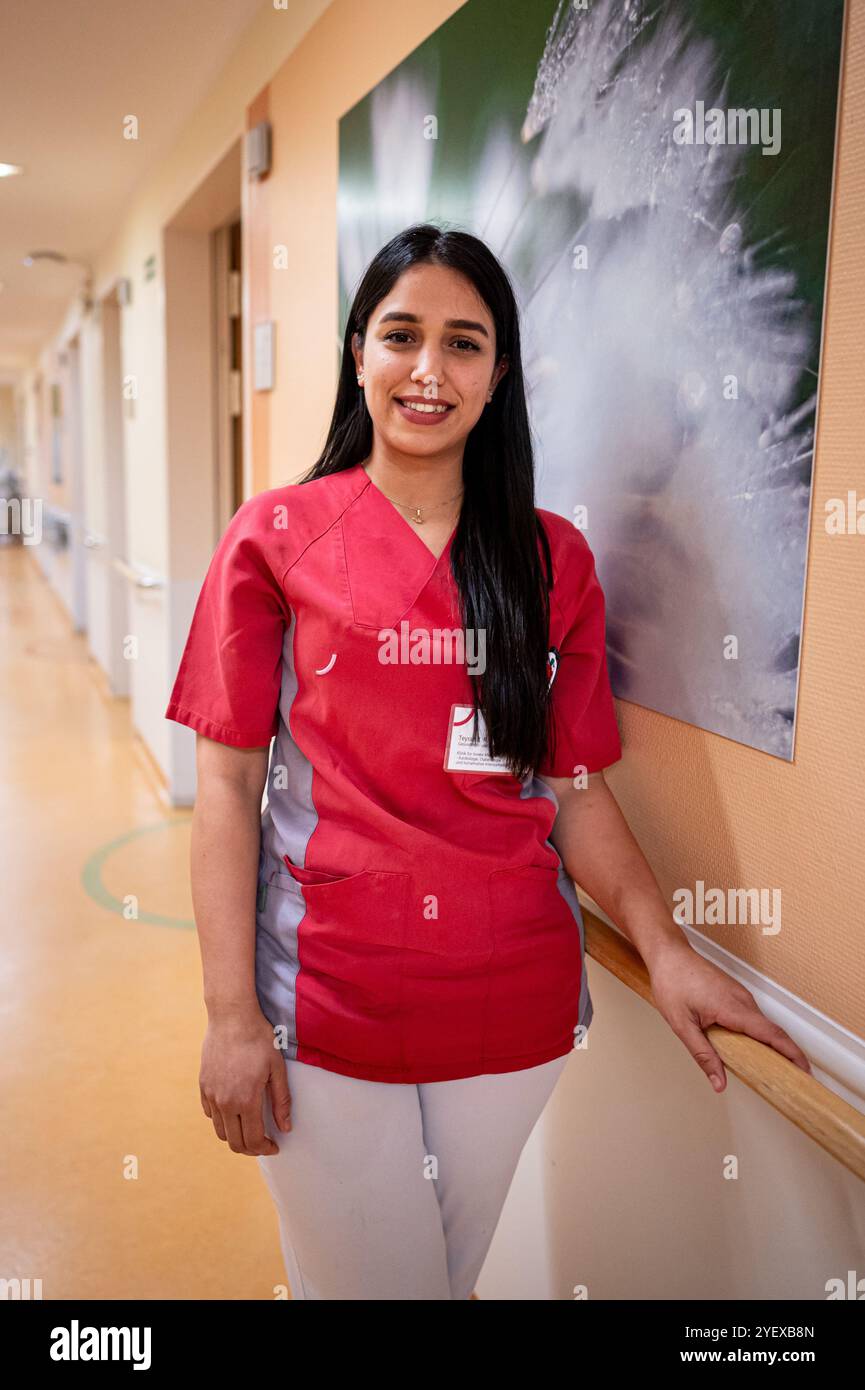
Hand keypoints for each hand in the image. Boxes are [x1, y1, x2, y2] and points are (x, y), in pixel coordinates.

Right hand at [199, 1009, 292, 1154]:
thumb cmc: (258, 1039)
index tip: (274, 1146)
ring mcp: (211, 1094)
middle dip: (251, 1149)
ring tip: (249, 1129)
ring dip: (235, 1136)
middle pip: (235, 1142)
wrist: (231, 1017)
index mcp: (246, 1099)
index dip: (265, 1149)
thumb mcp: (276, 1069)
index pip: (253, 1140)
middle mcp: (225, 1102)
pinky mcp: (203, 1085)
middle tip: (263, 1143)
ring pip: (220, 1131)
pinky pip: (210, 1113)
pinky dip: (222, 1120)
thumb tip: (285, 1127)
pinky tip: (235, 1111)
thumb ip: (281, 1101)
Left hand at [647, 941, 811, 1092]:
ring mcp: (740, 995)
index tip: (804, 1071)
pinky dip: (757, 1035)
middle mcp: (742, 1000)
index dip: (792, 1054)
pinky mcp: (735, 994)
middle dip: (786, 1056)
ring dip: (770, 1046)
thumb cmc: (672, 982)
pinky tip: (750, 1048)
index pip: (772, 1034)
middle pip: (772, 1032)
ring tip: (773, 1070)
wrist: (669, 954)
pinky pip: (752, 1018)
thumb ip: (702, 1055)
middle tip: (791, 1081)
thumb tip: (719, 1082)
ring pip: (762, 1025)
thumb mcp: (682, 1025)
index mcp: (733, 1008)